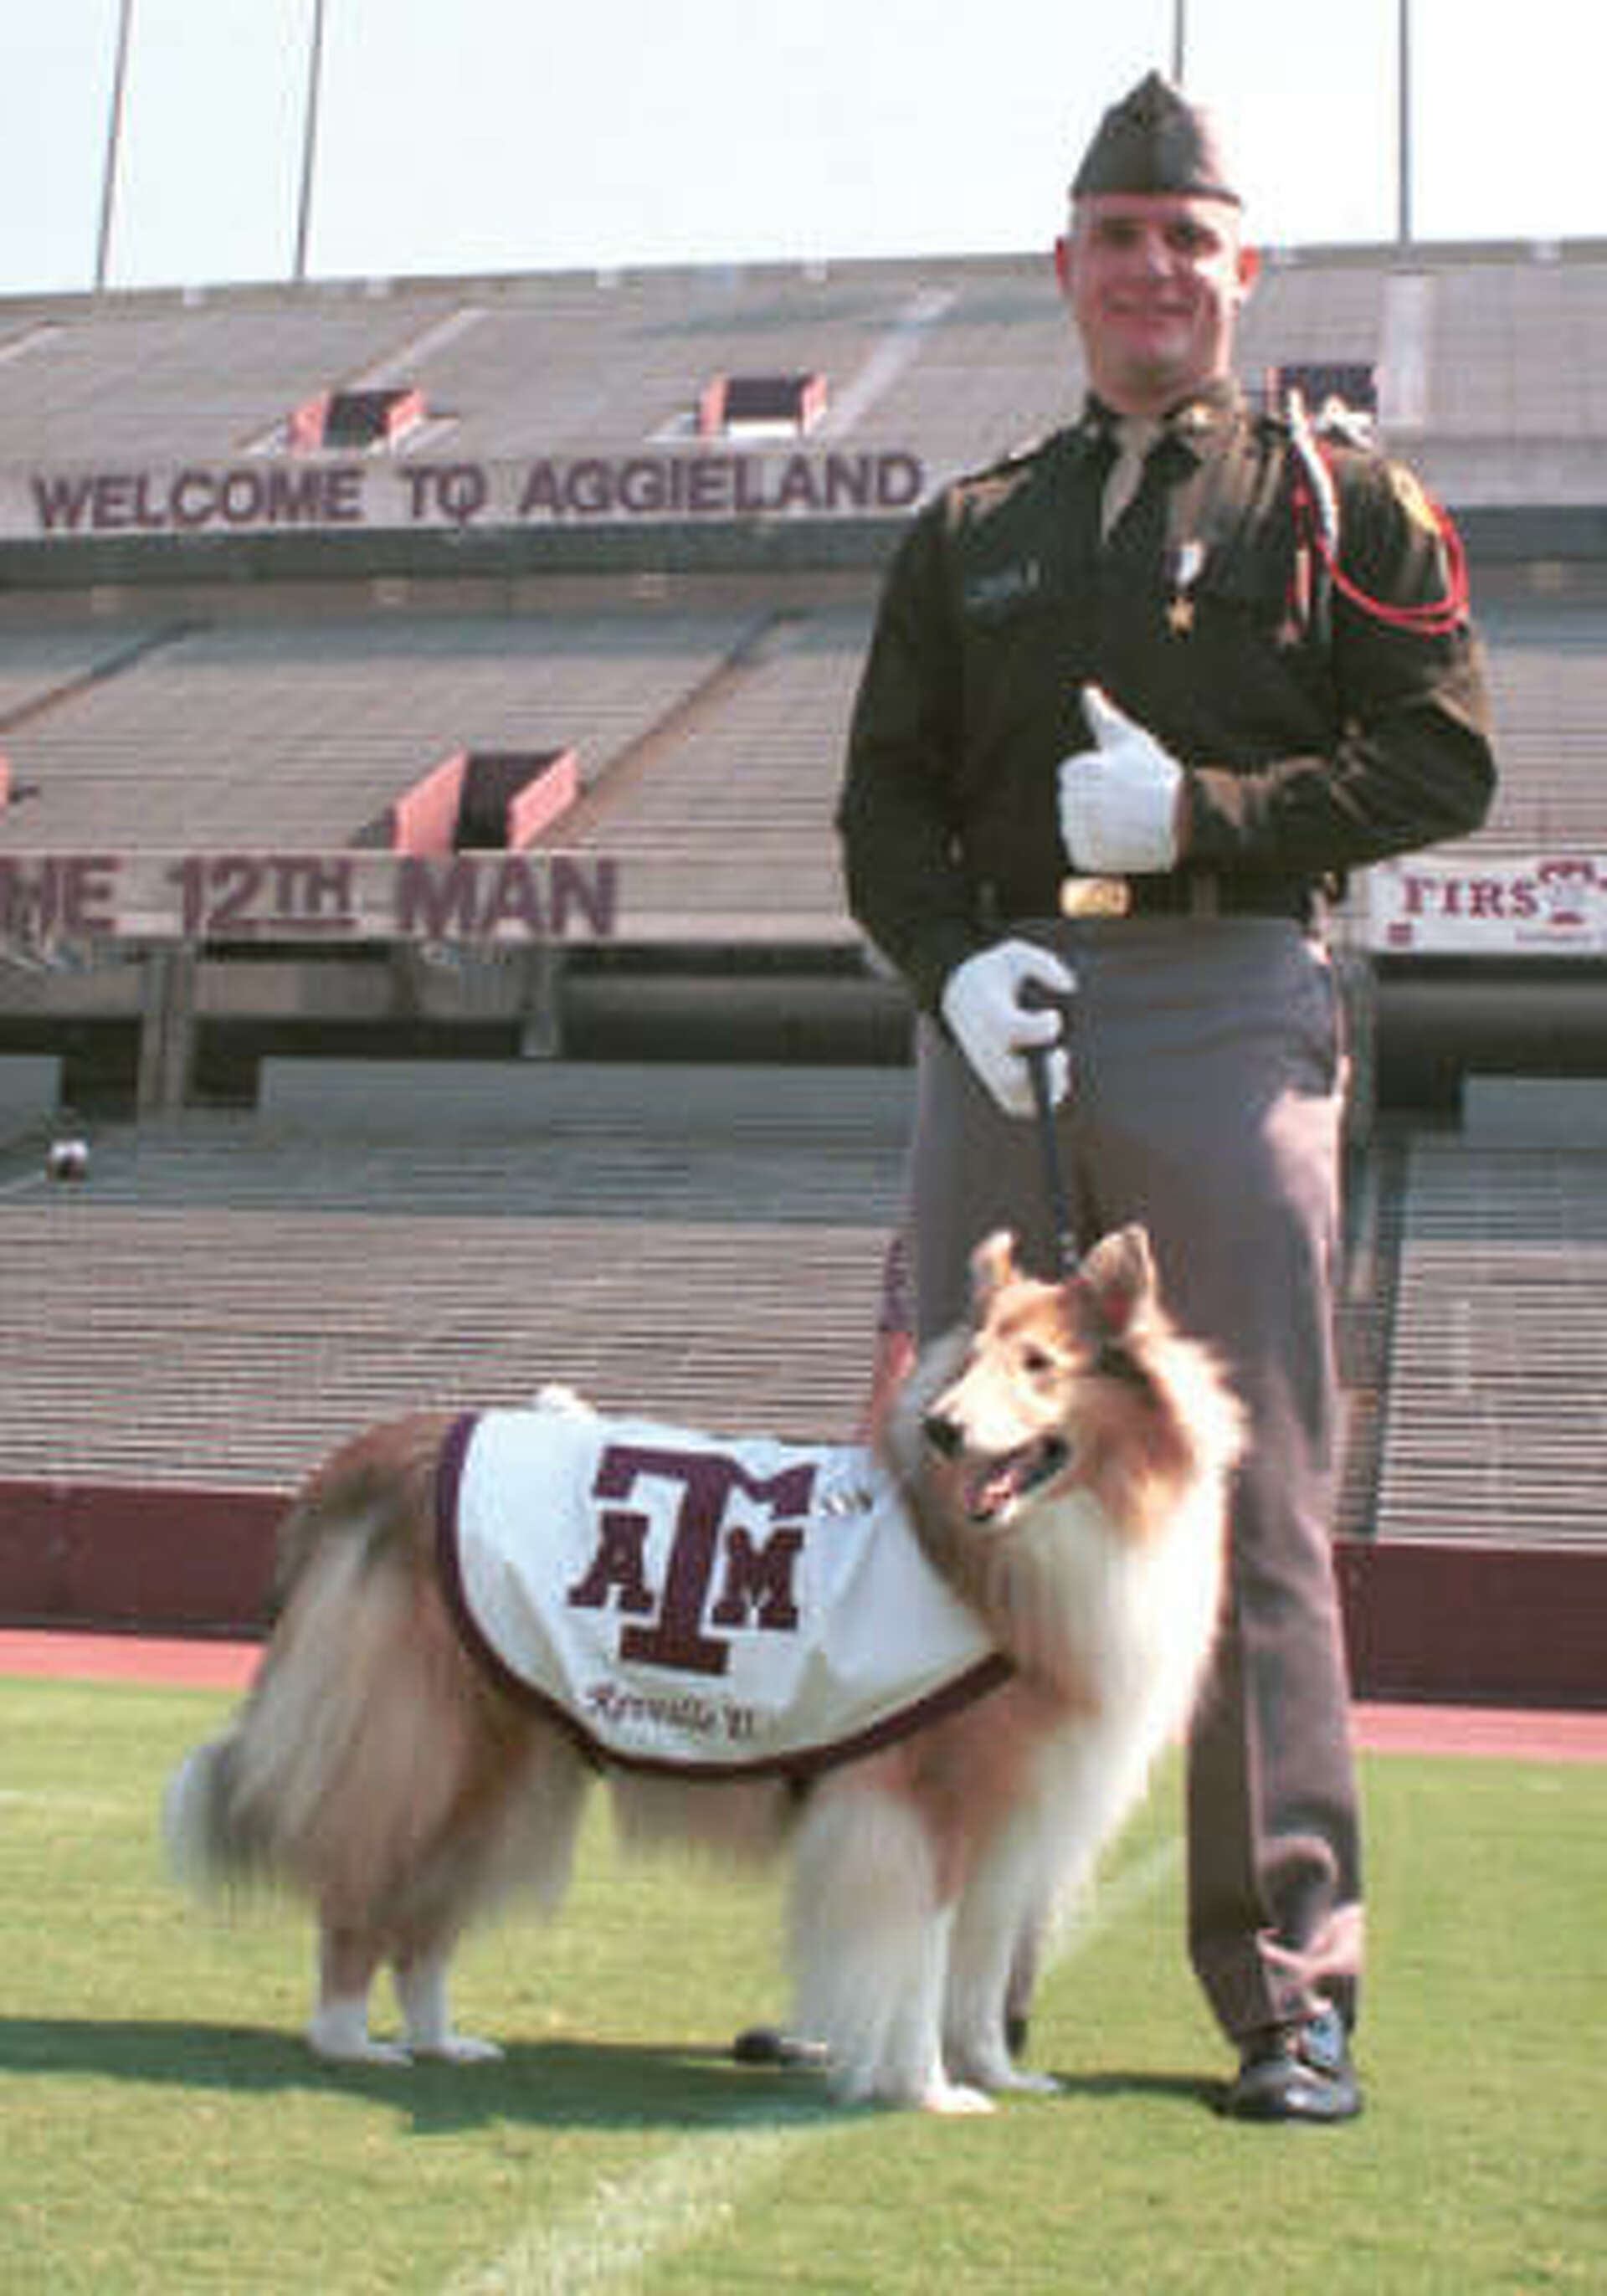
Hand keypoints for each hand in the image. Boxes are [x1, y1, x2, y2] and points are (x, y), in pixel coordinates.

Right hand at [939, 939, 1075, 1117]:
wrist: (957, 995)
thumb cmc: (992, 973)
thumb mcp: (1014, 953)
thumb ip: (1044, 964)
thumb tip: (1069, 986)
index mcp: (989, 1016)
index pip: (1013, 1030)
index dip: (1042, 1027)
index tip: (1054, 1016)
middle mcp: (986, 1048)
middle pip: (1012, 1077)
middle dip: (1045, 1072)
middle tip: (1060, 1054)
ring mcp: (988, 1069)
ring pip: (1017, 1099)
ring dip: (1046, 1089)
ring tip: (1058, 1062)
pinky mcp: (994, 1082)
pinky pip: (1018, 1105)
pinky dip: (1039, 1100)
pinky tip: (1053, 1075)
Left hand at [1058, 686, 1183, 872]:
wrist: (1182, 817)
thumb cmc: (1156, 774)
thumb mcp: (1129, 739)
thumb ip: (1101, 716)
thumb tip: (1086, 690)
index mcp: (1078, 770)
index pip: (1071, 776)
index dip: (1097, 778)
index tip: (1120, 781)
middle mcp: (1075, 801)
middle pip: (1071, 804)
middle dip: (1095, 803)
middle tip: (1125, 802)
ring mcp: (1080, 831)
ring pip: (1075, 829)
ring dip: (1096, 827)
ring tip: (1123, 822)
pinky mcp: (1086, 858)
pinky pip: (1081, 854)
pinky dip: (1098, 852)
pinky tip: (1119, 843)